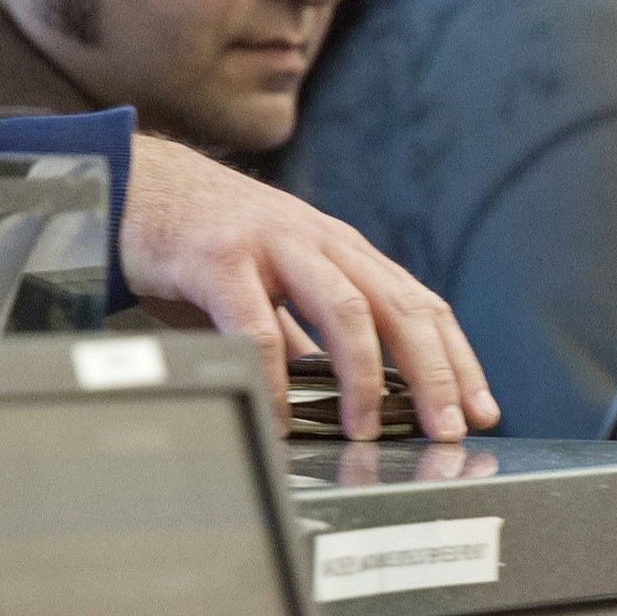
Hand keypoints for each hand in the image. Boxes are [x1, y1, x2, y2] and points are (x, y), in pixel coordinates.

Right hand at [115, 136, 494, 439]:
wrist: (135, 184)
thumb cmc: (209, 244)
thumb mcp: (277, 284)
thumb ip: (314, 335)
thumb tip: (356, 397)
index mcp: (344, 251)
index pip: (421, 305)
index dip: (458, 358)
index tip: (481, 408)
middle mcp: (321, 242)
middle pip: (399, 308)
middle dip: (434, 372)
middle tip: (448, 429)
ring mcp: (273, 245)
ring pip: (345, 309)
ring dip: (365, 377)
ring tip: (369, 431)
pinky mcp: (219, 259)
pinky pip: (258, 325)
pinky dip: (275, 376)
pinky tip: (282, 414)